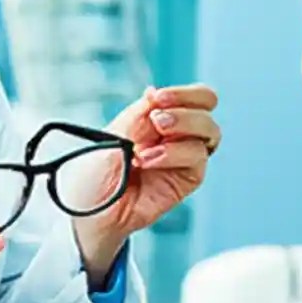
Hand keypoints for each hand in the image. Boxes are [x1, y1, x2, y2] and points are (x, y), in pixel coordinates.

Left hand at [73, 83, 220, 284]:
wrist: (92, 209)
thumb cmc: (97, 172)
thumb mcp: (113, 134)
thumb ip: (138, 115)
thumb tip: (154, 93)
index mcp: (162, 115)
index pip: (193, 95)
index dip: (183, 93)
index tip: (158, 98)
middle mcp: (178, 134)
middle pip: (207, 108)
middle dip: (184, 109)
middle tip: (157, 119)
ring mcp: (184, 156)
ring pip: (209, 132)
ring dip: (181, 129)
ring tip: (146, 147)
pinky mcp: (187, 179)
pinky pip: (197, 159)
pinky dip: (173, 155)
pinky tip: (148, 162)